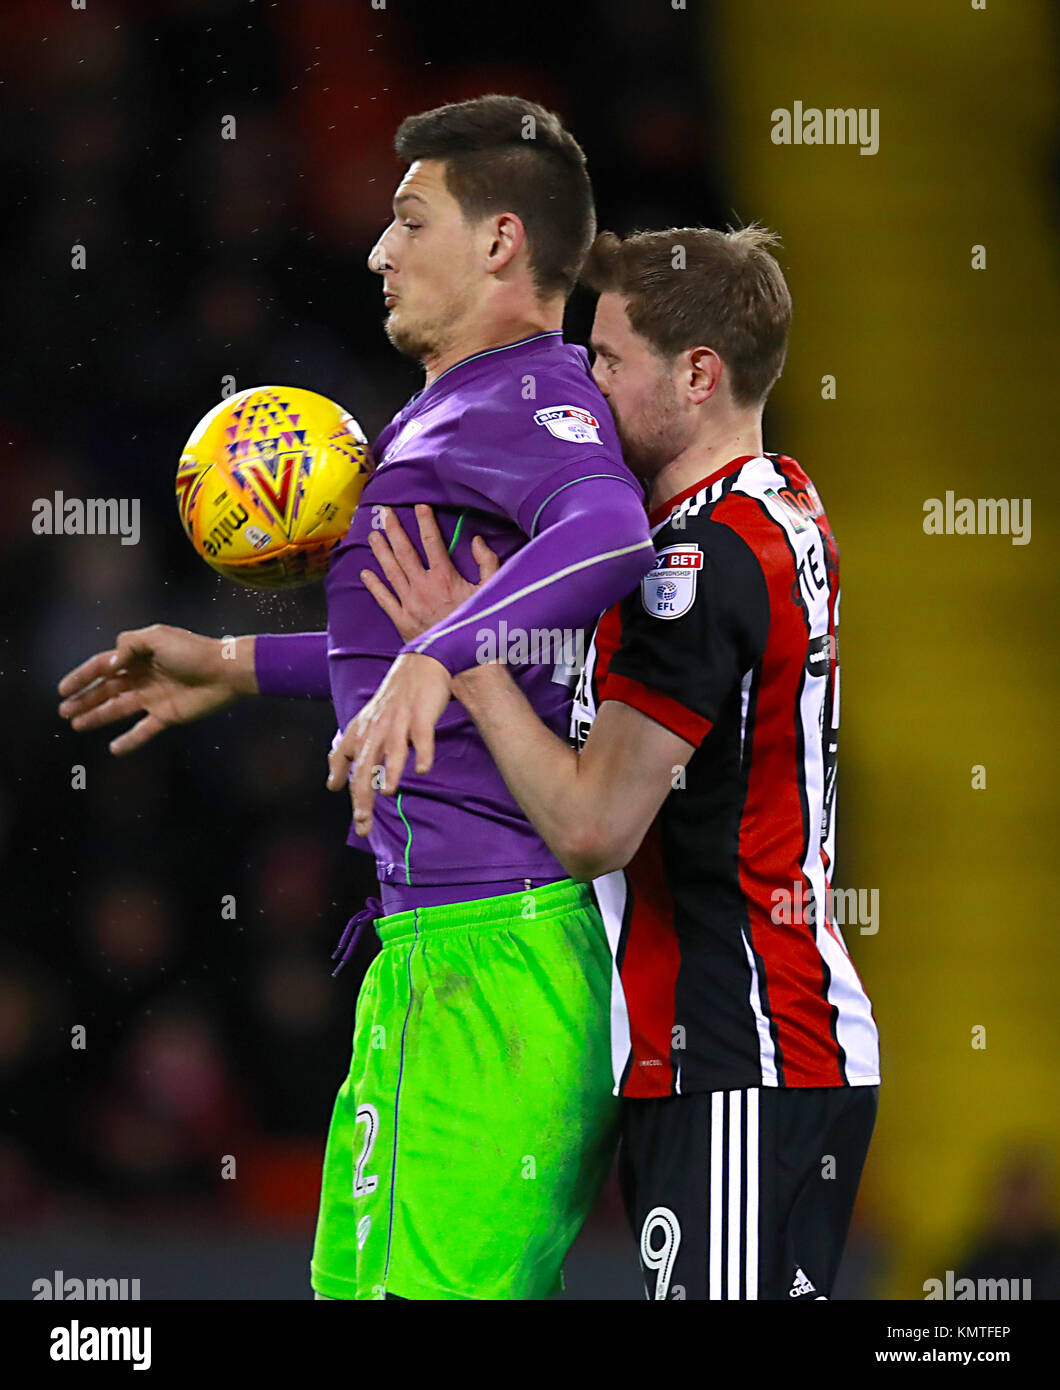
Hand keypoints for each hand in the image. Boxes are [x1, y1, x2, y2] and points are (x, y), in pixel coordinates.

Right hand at [57, 624, 253, 754]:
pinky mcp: (167, 715)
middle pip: (107, 689)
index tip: (62, 690)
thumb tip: (109, 663)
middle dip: (85, 699)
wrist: (226, 672)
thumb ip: (130, 645)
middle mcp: (143, 676)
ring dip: (97, 716)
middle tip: (63, 711)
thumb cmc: (193, 651)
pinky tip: (114, 749)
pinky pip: (144, 730)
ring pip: (119, 708)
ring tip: (76, 724)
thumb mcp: (158, 637)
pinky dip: (130, 740)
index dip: (82, 677)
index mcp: (139, 656)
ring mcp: (154, 696)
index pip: (103, 667)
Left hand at [326, 652, 451, 836]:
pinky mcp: (421, 716)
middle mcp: (377, 727)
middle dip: (363, 795)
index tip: (347, 805)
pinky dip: (423, 753)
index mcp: (362, 728)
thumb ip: (350, 751)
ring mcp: (399, 721)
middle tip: (363, 821)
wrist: (421, 663)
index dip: (341, 779)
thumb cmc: (396, 697)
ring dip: (389, 772)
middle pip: (365, 764)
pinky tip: (423, 769)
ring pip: (392, 751)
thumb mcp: (367, 721)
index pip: (344, 757)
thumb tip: (334, 783)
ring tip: (387, 793)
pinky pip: (422, 737)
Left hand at [361, 504, 499, 641]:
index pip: (432, 541)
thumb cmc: (479, 624)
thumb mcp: (491, 591)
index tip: (420, 506)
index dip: (425, 521)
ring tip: (372, 534)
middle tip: (385, 513)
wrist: (464, 660)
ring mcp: (410, 603)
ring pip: (391, 570)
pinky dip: (374, 585)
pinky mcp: (402, 619)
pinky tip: (365, 572)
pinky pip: (384, 599)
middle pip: (405, 551)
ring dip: (381, 551)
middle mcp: (423, 586)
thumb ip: (488, 563)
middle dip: (394, 529)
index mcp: (445, 577)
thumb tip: (477, 541)